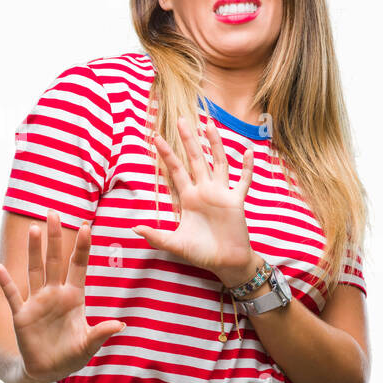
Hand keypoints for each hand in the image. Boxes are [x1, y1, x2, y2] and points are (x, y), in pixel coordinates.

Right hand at [0, 209, 126, 382]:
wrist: (47, 370)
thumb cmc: (70, 356)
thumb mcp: (88, 345)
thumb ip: (101, 333)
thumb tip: (119, 325)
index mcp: (74, 298)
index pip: (79, 267)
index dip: (82, 248)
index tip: (87, 226)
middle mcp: (55, 294)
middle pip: (55, 260)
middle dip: (55, 238)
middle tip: (54, 213)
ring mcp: (37, 302)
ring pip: (35, 270)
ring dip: (34, 250)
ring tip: (35, 229)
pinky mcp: (21, 315)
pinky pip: (12, 294)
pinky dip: (5, 281)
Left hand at [132, 114, 255, 279]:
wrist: (225, 263)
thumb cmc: (201, 253)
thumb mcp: (175, 244)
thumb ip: (157, 236)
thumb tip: (134, 228)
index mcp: (188, 198)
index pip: (176, 170)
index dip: (167, 154)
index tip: (156, 137)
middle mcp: (204, 191)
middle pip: (195, 159)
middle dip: (188, 140)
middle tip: (181, 119)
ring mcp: (221, 194)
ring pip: (218, 162)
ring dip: (215, 144)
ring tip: (209, 124)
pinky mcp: (236, 201)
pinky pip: (243, 181)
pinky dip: (246, 168)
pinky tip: (248, 152)